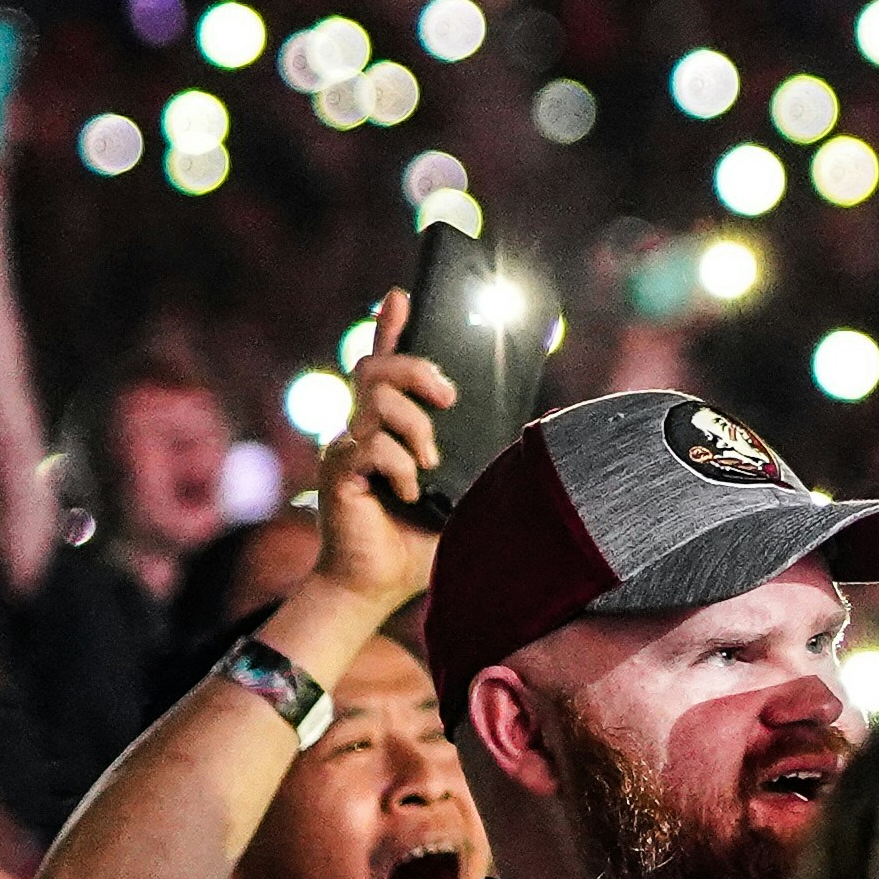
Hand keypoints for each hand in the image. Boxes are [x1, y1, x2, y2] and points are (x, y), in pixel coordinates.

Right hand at [312, 295, 454, 613]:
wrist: (382, 583)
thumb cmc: (423, 534)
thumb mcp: (465, 483)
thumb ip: (482, 449)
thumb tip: (539, 421)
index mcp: (390, 423)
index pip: (387, 361)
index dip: (391, 326)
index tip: (401, 295)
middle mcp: (362, 426)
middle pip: (375, 367)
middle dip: (416, 369)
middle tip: (448, 397)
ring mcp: (347, 447)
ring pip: (374, 400)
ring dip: (414, 426)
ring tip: (431, 461)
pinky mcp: (339, 473)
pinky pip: (370, 446)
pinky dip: (401, 467)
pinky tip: (413, 493)